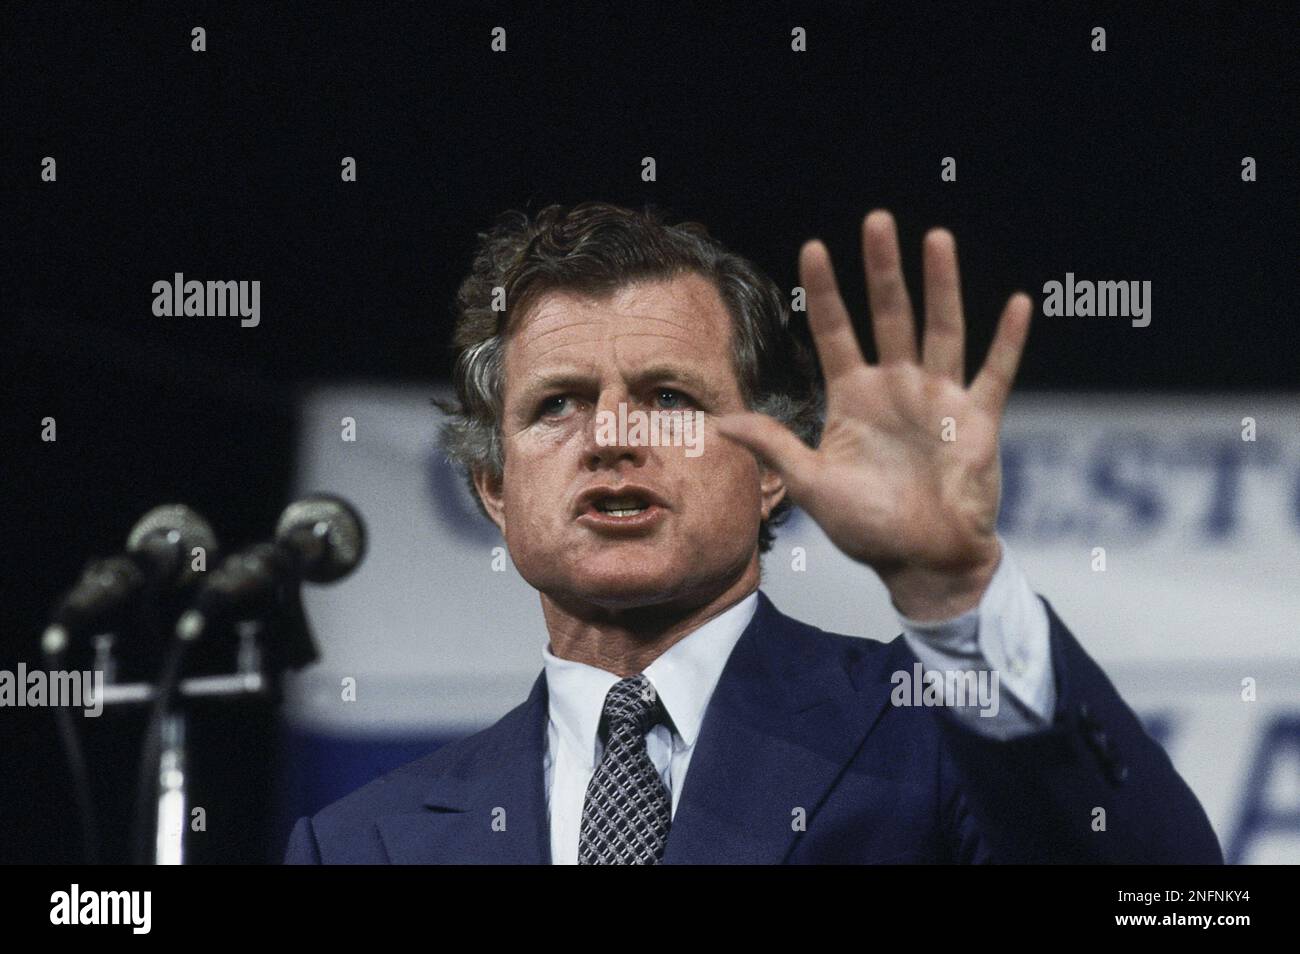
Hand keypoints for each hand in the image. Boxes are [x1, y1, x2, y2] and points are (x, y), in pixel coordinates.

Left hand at [716, 211, 1032, 620]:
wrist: (924, 562)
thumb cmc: (868, 529)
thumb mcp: (813, 485)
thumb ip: (774, 447)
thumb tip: (718, 423)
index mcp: (854, 398)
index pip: (835, 331)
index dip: (823, 292)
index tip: (812, 248)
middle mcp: (896, 387)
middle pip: (888, 315)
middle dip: (881, 269)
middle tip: (875, 220)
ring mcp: (938, 399)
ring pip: (941, 328)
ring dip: (940, 285)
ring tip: (935, 237)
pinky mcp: (977, 419)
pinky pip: (996, 372)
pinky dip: (1008, 341)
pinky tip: (1018, 304)